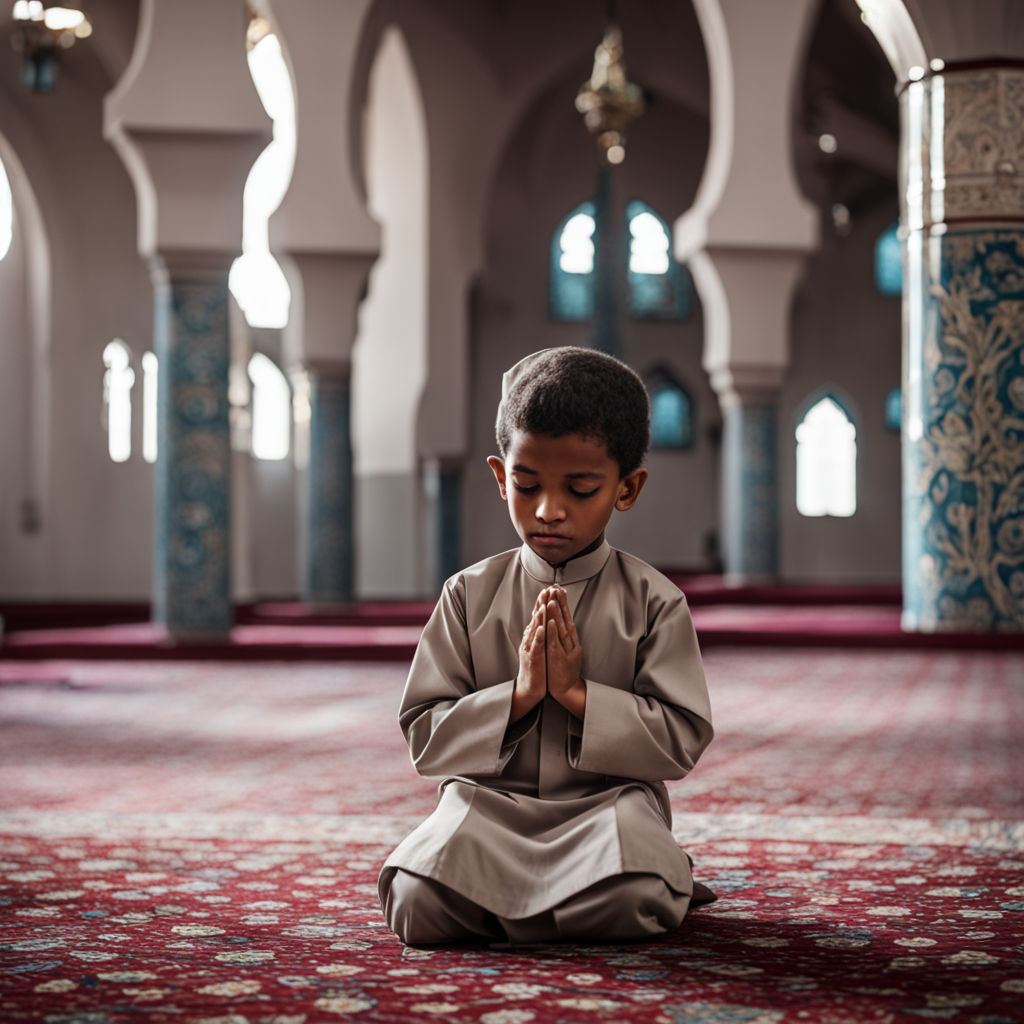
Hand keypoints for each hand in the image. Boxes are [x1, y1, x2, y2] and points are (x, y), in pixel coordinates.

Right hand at [509, 594, 546, 722]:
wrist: (530, 686)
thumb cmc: (536, 666)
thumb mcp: (538, 644)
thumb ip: (539, 630)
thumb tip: (541, 616)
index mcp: (533, 635)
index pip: (538, 615)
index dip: (543, 602)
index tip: (549, 588)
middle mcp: (529, 639)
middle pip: (535, 619)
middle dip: (541, 604)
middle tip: (545, 590)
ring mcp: (529, 648)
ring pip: (535, 630)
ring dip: (539, 617)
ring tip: (544, 605)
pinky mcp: (532, 659)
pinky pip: (536, 646)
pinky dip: (539, 637)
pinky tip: (542, 628)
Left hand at [544, 587, 585, 717]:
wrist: (567, 690)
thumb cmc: (564, 670)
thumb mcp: (566, 650)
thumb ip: (563, 636)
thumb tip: (560, 621)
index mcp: (571, 640)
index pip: (567, 617)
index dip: (563, 603)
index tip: (559, 589)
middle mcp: (570, 643)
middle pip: (566, 620)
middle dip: (561, 603)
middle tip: (557, 588)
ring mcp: (565, 650)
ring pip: (561, 629)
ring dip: (557, 615)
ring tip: (553, 601)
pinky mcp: (559, 659)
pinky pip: (556, 644)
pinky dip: (554, 632)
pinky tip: (551, 622)